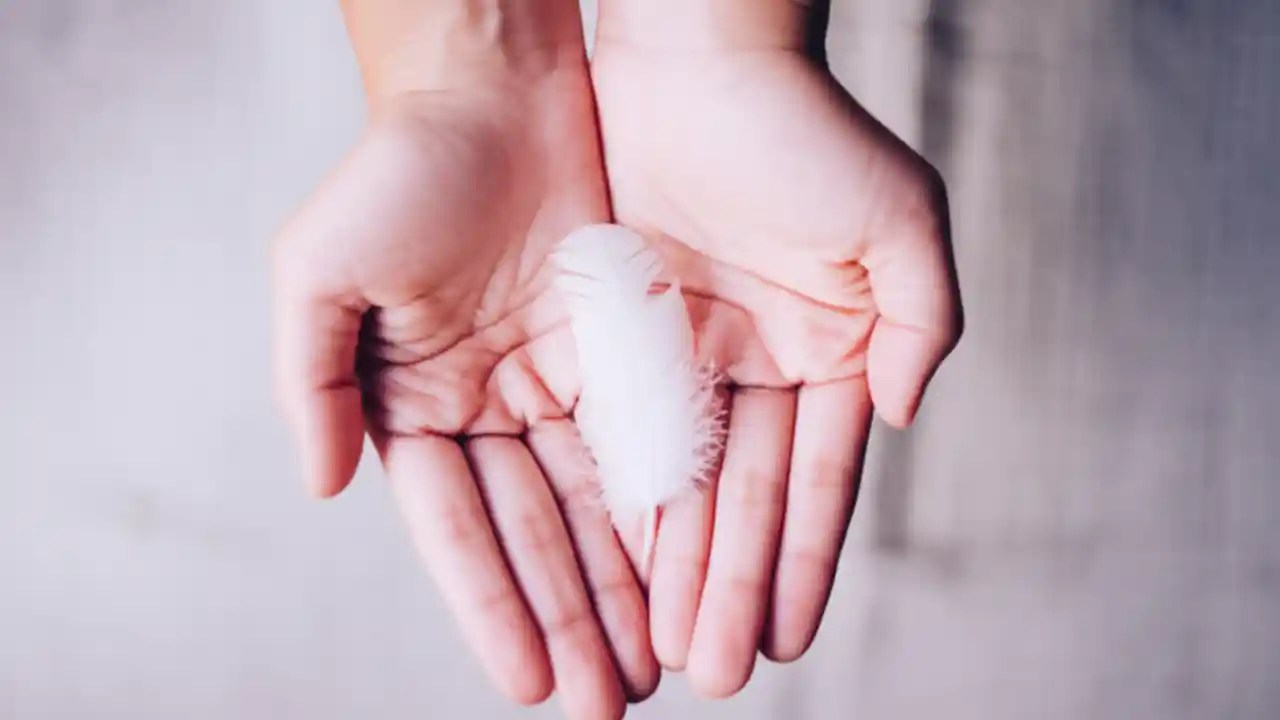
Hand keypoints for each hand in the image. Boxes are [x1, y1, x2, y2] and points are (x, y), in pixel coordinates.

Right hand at [272, 3, 656, 716]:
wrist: (496, 88)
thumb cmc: (399, 170)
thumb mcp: (321, 270)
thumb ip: (313, 380)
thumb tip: (325, 485)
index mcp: (416, 405)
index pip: (457, 530)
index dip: (492, 607)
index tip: (531, 684)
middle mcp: (490, 408)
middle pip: (536, 535)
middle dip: (571, 621)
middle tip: (609, 705)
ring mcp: (559, 384)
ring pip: (598, 506)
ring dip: (622, 589)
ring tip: (654, 669)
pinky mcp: (621, 352)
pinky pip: (649, 443)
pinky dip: (664, 510)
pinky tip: (686, 574)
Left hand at [593, 0, 963, 696]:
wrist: (693, 56)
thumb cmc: (803, 125)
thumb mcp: (901, 220)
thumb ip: (925, 323)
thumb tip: (900, 419)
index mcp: (830, 352)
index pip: (816, 481)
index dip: (800, 562)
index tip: (785, 638)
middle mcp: (759, 366)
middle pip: (742, 499)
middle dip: (727, 588)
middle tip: (713, 674)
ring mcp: (688, 353)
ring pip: (678, 481)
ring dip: (671, 566)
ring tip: (659, 649)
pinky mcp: (619, 332)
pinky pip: (615, 430)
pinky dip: (618, 499)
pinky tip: (615, 565)